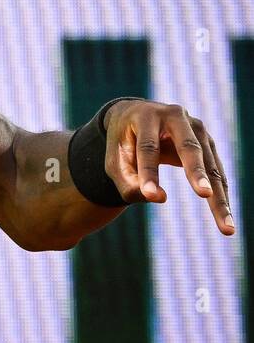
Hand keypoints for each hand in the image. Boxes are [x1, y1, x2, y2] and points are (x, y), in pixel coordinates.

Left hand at [103, 100, 234, 234]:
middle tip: (204, 194)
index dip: (148, 172)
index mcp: (146, 116)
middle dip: (196, 171)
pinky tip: (226, 217)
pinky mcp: (208, 142)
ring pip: (210, 164)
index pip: (148, 147)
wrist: (136, 116)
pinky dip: (222, 195)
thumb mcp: (115, 161)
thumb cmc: (123, 143)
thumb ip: (128, 180)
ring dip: (219, 195)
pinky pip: (216, 171)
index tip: (150, 195)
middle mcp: (175, 116)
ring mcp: (196, 128)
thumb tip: (158, 198)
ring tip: (226, 226)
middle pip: (188, 147)